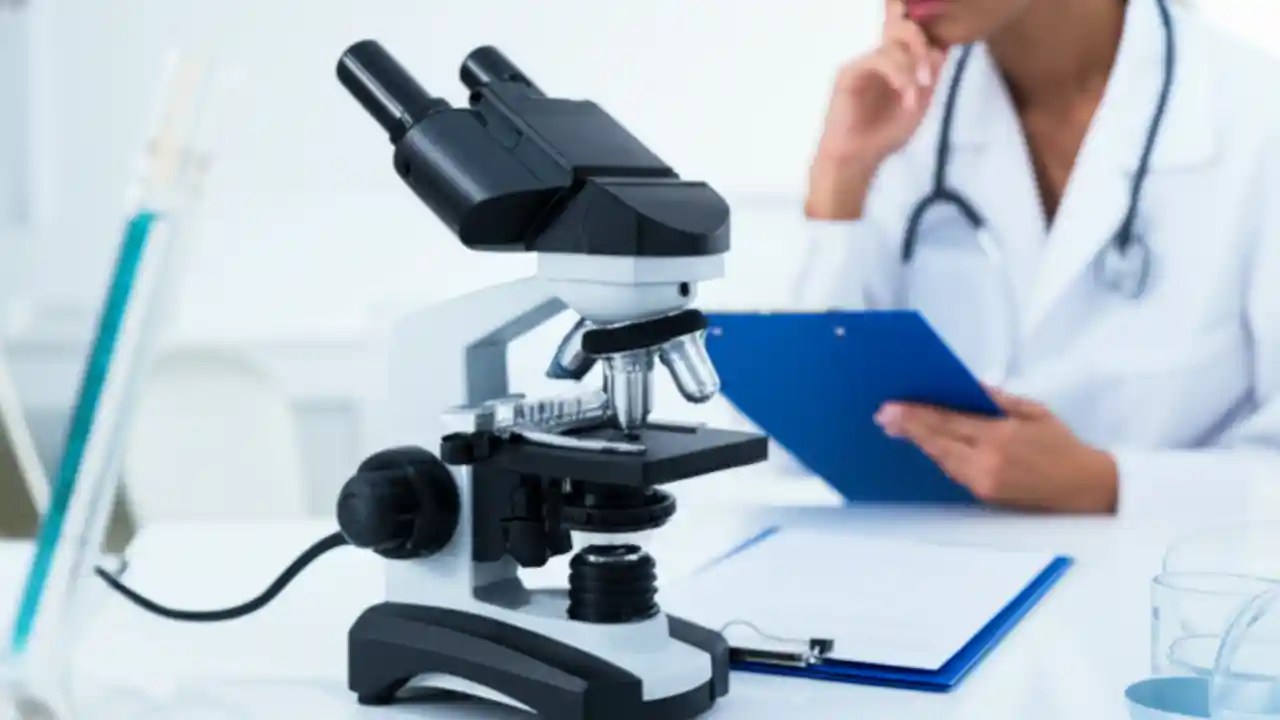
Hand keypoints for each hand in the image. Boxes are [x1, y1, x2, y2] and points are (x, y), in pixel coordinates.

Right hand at [806, 0, 948, 219]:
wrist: (859, 159)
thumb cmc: (885, 135)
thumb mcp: (920, 105)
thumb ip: (931, 77)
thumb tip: (941, 49)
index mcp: (899, 63)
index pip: (914, 35)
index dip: (929, 38)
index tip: (940, 61)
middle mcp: (882, 57)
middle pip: (903, 27)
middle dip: (922, 44)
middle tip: (929, 76)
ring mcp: (865, 63)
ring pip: (893, 44)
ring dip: (912, 69)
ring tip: (916, 97)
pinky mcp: (850, 72)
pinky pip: (878, 59)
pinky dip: (898, 75)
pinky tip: (905, 94)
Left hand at [874, 389, 1118, 512]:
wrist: (1086, 489)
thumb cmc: (1063, 446)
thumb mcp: (1034, 411)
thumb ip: (996, 400)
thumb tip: (965, 385)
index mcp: (1000, 438)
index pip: (948, 423)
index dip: (917, 415)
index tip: (893, 406)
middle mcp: (986, 464)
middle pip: (937, 443)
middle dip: (909, 428)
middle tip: (883, 416)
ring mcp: (983, 484)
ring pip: (941, 460)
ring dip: (918, 443)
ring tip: (896, 427)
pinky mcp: (984, 497)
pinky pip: (953, 472)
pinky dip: (938, 456)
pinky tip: (925, 445)